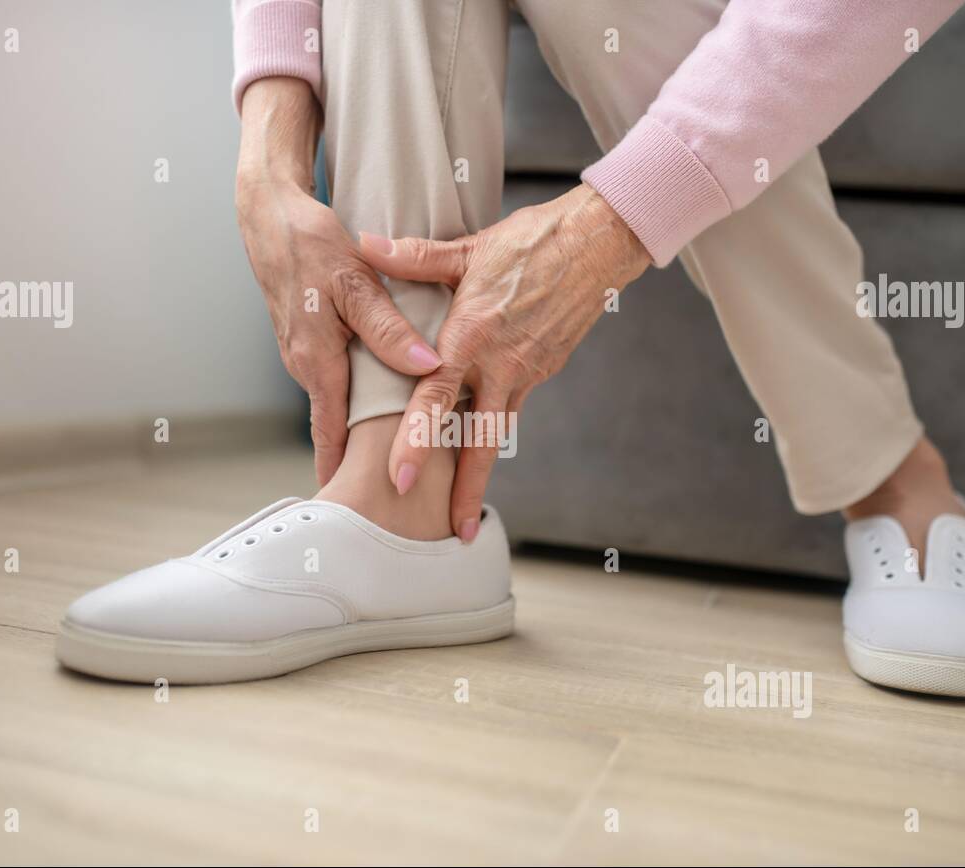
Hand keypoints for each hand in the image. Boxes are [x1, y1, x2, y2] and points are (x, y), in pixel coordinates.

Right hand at [236, 78, 441, 484]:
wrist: (268, 214)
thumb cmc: (309, 243)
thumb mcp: (356, 283)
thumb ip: (390, 329)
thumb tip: (427, 366)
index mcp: (317, 361)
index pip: (332, 433)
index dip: (344, 470)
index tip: (354, 507)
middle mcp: (306, 365)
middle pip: (336, 423)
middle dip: (358, 457)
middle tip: (389, 490)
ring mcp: (304, 352)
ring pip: (338, 398)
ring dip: (360, 424)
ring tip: (393, 452)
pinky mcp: (308, 337)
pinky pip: (336, 374)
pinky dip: (357, 391)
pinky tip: (382, 394)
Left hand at [358, 183, 649, 540]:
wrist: (599, 243)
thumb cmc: (533, 240)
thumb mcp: (470, 247)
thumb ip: (414, 258)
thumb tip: (365, 246)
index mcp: (475, 334)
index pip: (437, 396)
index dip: (417, 439)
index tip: (400, 477)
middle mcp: (501, 363)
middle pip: (478, 438)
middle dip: (465, 488)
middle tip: (452, 530)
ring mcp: (526, 370)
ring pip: (497, 432)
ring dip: (481, 475)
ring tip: (465, 514)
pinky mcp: (542, 369)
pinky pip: (510, 407)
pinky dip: (492, 432)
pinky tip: (475, 451)